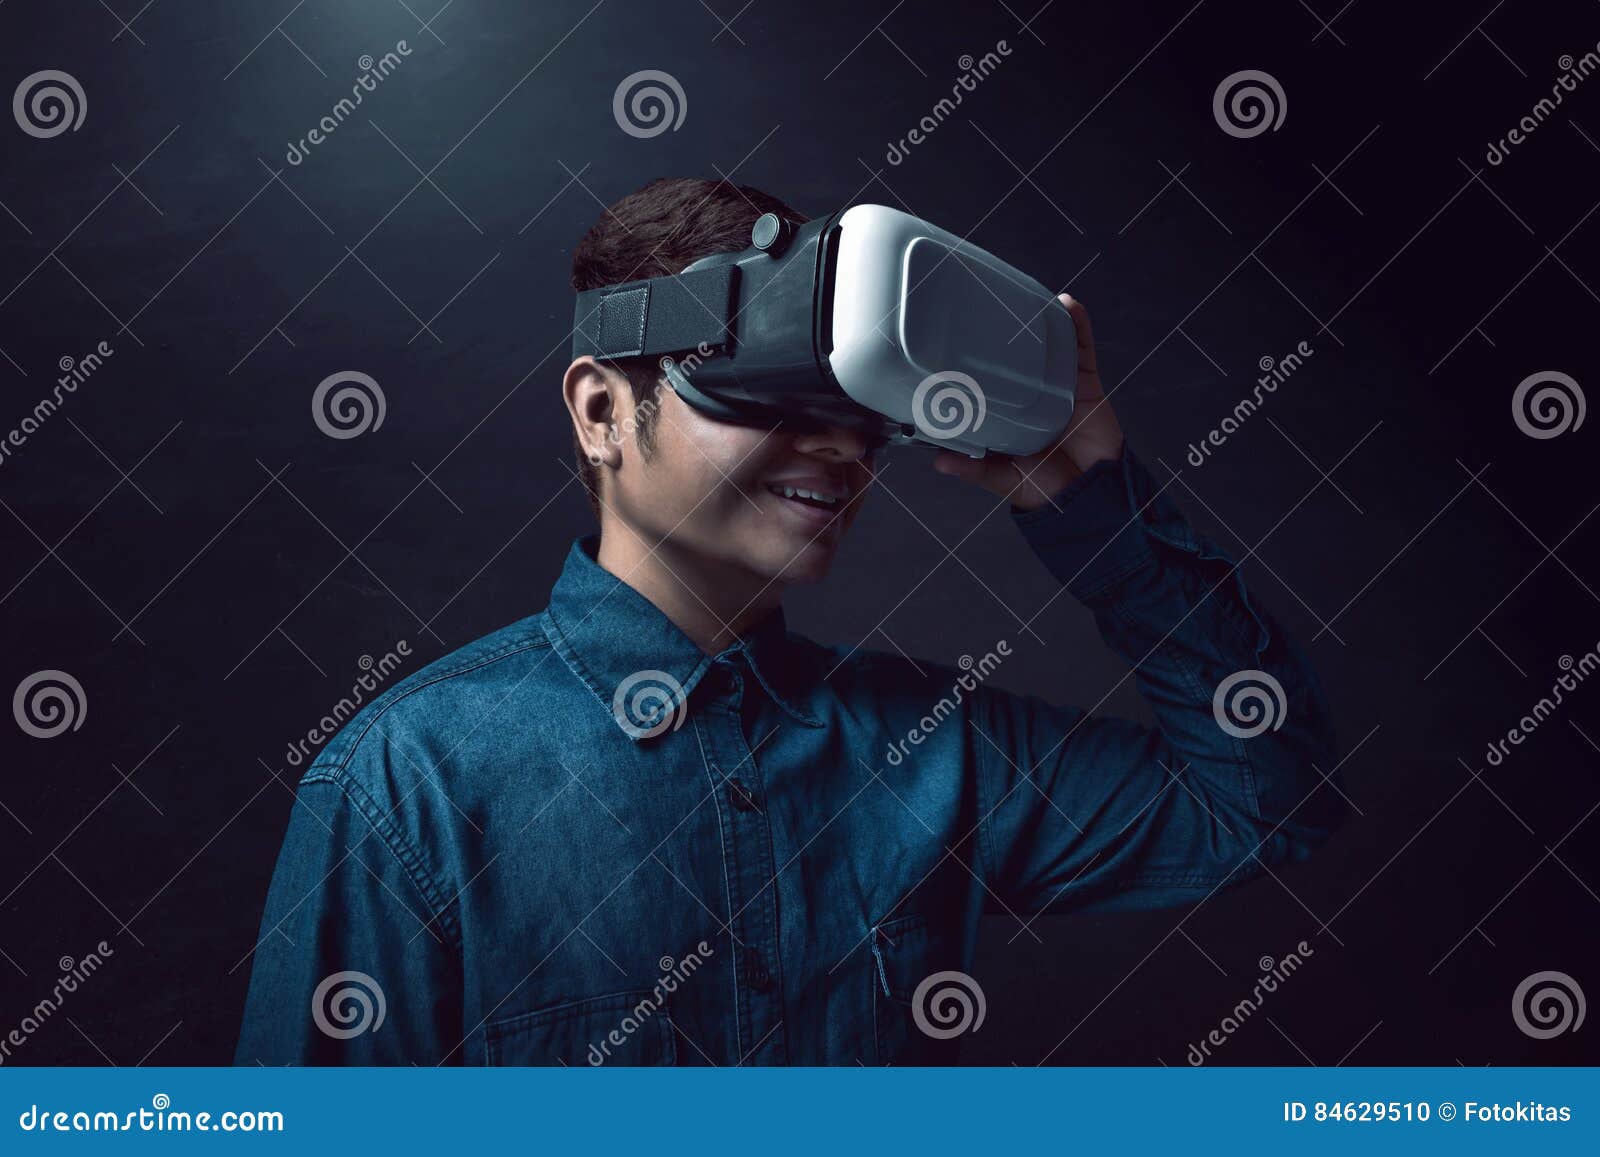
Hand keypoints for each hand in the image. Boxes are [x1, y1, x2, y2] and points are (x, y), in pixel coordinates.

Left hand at [932, 294, 1122, 511]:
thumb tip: (939, 461)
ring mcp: (1058, 386)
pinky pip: (1081, 348)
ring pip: (1047, 345)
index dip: (970, 365)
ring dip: (1039, 320)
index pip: (984, 383)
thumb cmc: (1048, 489)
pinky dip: (1077, 325)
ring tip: (1024, 296)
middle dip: (1002, 333)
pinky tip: (1067, 305)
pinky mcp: (1085, 382)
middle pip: (1014, 357)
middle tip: (984, 305)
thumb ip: (975, 469)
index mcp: (1006, 415)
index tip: (948, 342)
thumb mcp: (1005, 479)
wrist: (1094, 495)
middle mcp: (1030, 396)